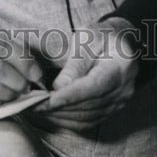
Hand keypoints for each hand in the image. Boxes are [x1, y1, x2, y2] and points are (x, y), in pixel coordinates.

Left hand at [30, 17, 139, 131]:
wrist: (124, 41)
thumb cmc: (103, 35)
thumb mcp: (89, 37)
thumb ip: (75, 62)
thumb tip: (58, 88)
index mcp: (120, 66)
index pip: (92, 88)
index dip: (67, 97)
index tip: (44, 101)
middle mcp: (124, 89)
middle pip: (88, 106)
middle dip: (58, 108)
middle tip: (32, 106)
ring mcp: (120, 102)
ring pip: (87, 117)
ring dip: (61, 116)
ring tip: (37, 110)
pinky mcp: (112, 109)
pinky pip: (90, 121)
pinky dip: (69, 120)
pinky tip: (52, 114)